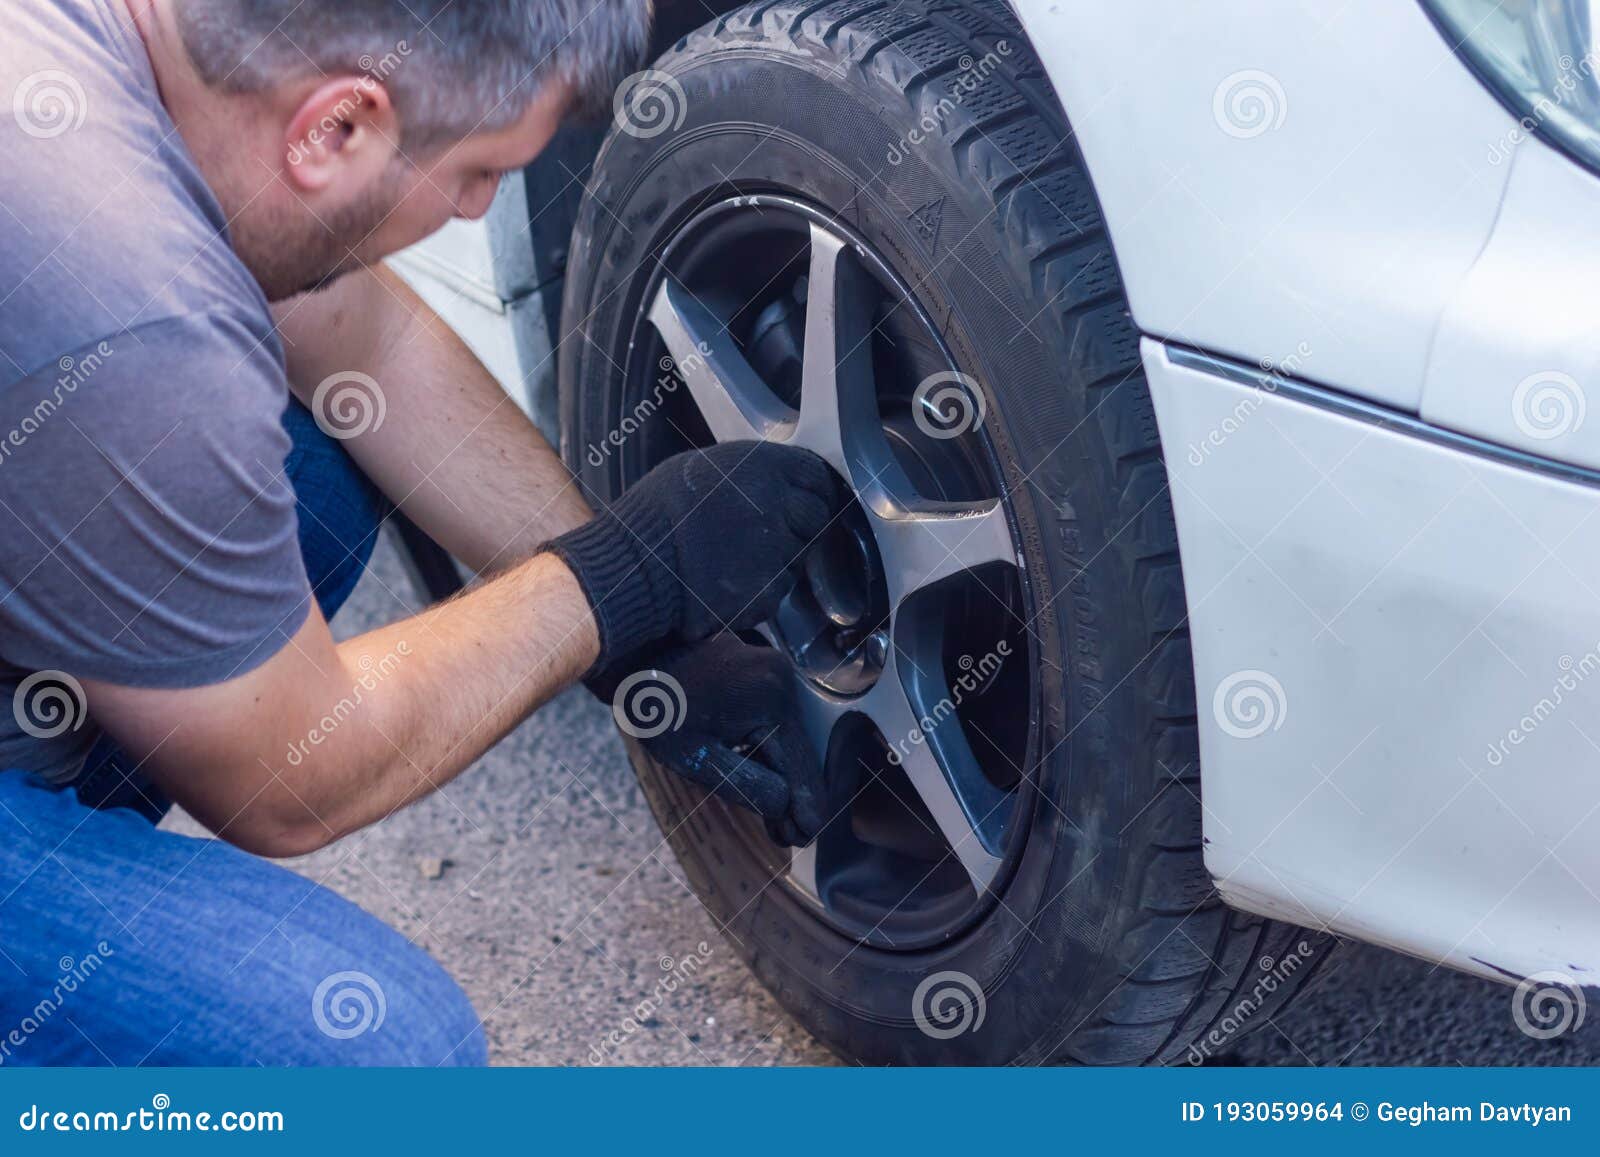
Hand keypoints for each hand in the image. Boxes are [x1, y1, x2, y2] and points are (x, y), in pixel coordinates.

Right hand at [546, 442, 842, 677]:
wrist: (631, 568)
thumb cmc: (654, 516)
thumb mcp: (699, 469)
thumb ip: (748, 472)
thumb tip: (776, 479)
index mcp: (763, 466)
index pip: (816, 476)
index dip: (809, 491)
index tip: (799, 501)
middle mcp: (778, 504)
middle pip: (816, 516)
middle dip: (799, 526)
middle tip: (765, 536)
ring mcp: (777, 550)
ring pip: (799, 556)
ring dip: (779, 560)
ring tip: (735, 560)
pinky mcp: (769, 591)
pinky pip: (780, 589)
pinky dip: (761, 590)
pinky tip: (728, 583)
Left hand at [607, 635, 843, 846]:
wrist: (633, 654)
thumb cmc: (654, 705)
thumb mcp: (694, 756)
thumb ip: (743, 784)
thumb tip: (784, 805)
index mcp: (771, 698)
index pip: (798, 764)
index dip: (805, 805)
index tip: (806, 836)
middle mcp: (782, 677)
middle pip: (797, 750)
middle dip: (792, 794)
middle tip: (786, 835)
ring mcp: (773, 670)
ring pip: (787, 737)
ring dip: (780, 773)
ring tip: (773, 816)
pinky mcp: (762, 670)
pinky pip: (775, 719)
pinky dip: (769, 749)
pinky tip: (759, 778)